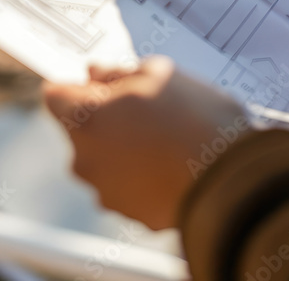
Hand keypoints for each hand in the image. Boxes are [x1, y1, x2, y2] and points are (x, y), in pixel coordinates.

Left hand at [44, 58, 250, 229]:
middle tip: (142, 109)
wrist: (232, 178)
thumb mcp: (157, 73)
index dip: (77, 87)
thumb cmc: (195, 117)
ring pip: (102, 160)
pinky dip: (140, 176)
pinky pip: (126, 187)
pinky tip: (171, 165)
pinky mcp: (132, 214)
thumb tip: (96, 74)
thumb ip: (116, 73)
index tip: (100, 85)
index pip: (55, 95)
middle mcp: (85, 159)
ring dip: (121, 148)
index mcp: (85, 119)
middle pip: (79, 130)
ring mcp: (107, 192)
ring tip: (163, 138)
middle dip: (102, 118)